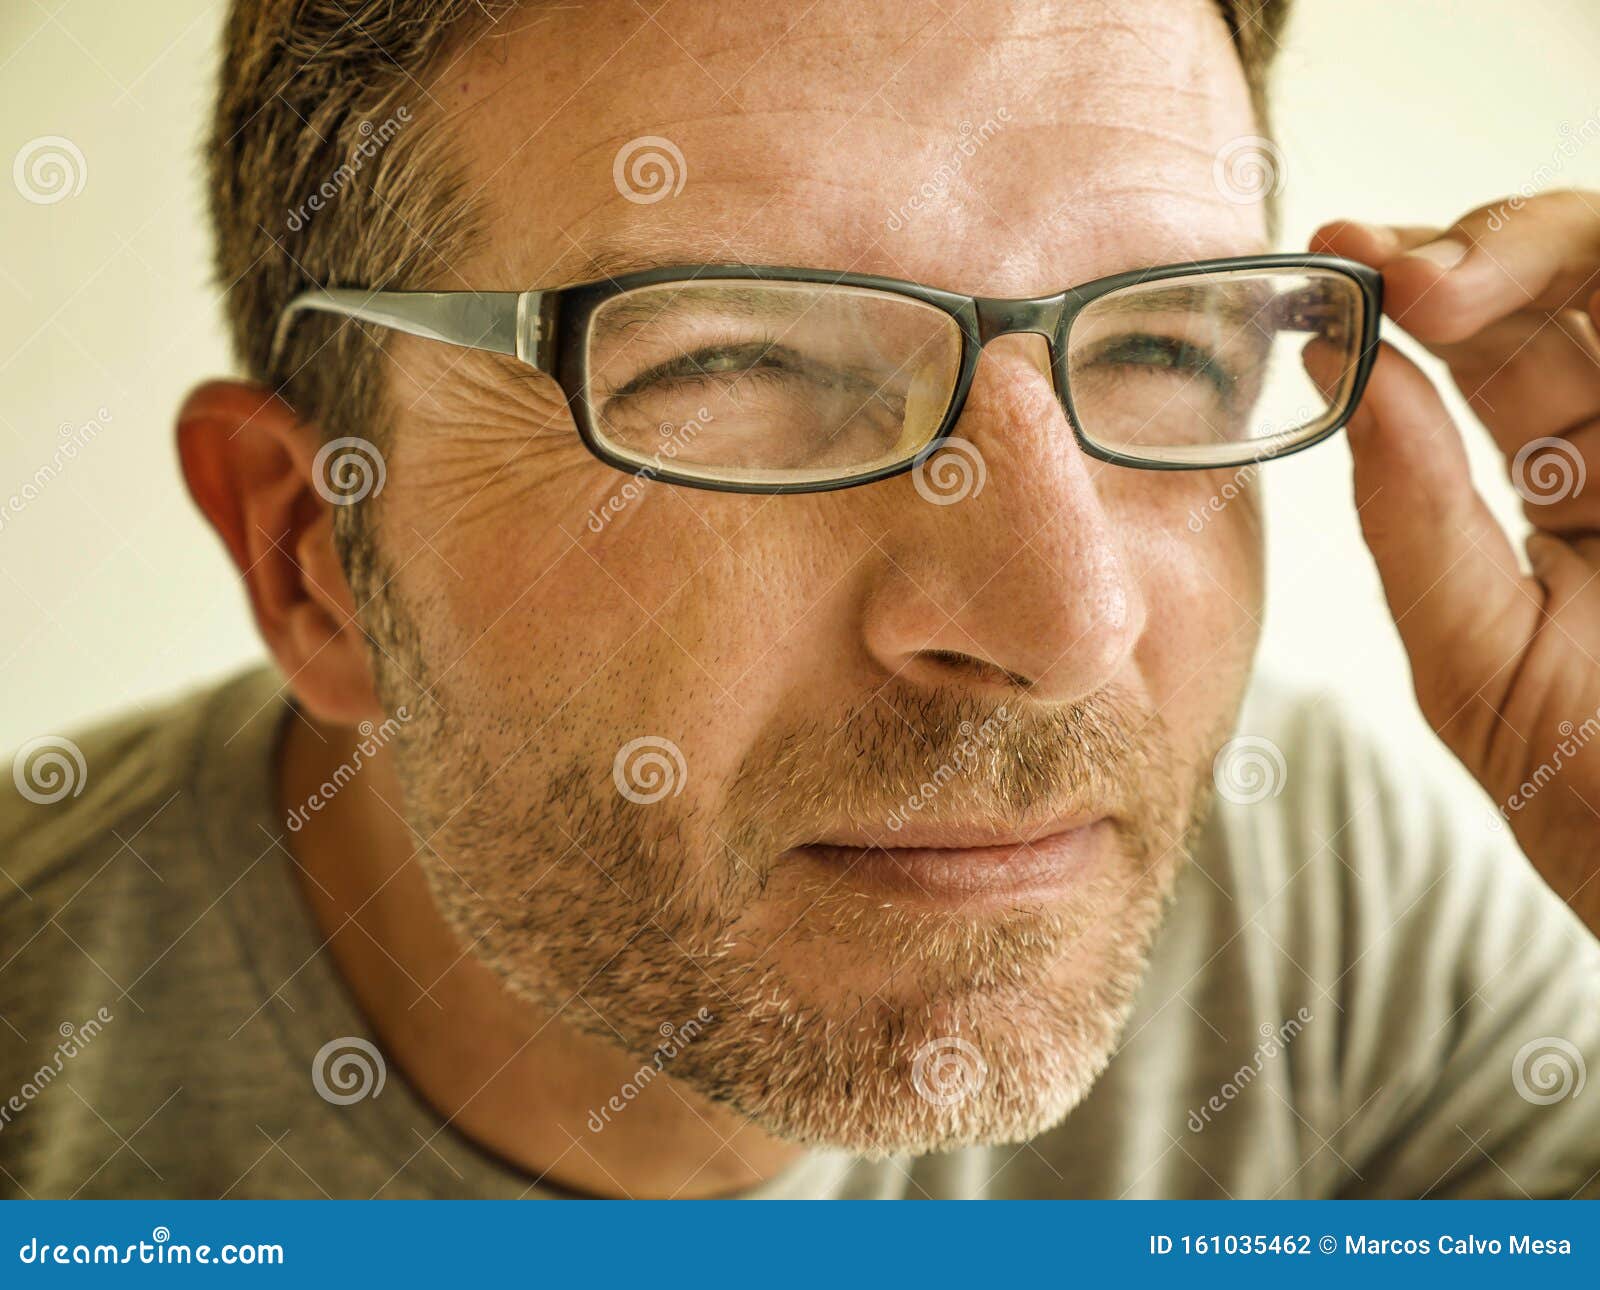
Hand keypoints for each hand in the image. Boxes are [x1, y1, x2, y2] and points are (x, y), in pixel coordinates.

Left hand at [1314, 191, 1599, 933]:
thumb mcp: (1485, 669)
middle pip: (1580, 281)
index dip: (1418, 294)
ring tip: (1439, 286)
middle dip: (1481, 251)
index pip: (1495, 351)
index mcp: (1578, 494)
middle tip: (1386, 270)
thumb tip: (1350, 375)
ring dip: (1551, 249)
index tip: (1331, 275)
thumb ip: (1418, 523)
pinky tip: (1573, 295)